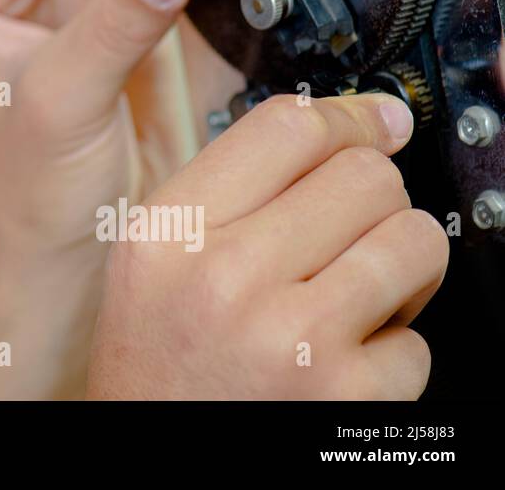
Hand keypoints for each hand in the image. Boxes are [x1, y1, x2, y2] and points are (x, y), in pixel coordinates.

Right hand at [87, 93, 447, 399]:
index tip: (374, 125)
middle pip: (364, 175)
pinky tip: (342, 362)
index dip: (348, 117)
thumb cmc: (157, 361)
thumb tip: (360, 125)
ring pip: (413, 241)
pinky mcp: (341, 396)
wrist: (153, 458)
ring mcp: (288, 337)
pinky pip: (419, 342)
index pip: (287, 127)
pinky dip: (392, 355)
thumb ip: (234, 189)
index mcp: (171, 230)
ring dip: (399, 269)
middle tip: (344, 238)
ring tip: (354, 296)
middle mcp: (224, 276)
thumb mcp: (156, 258)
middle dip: (372, 203)